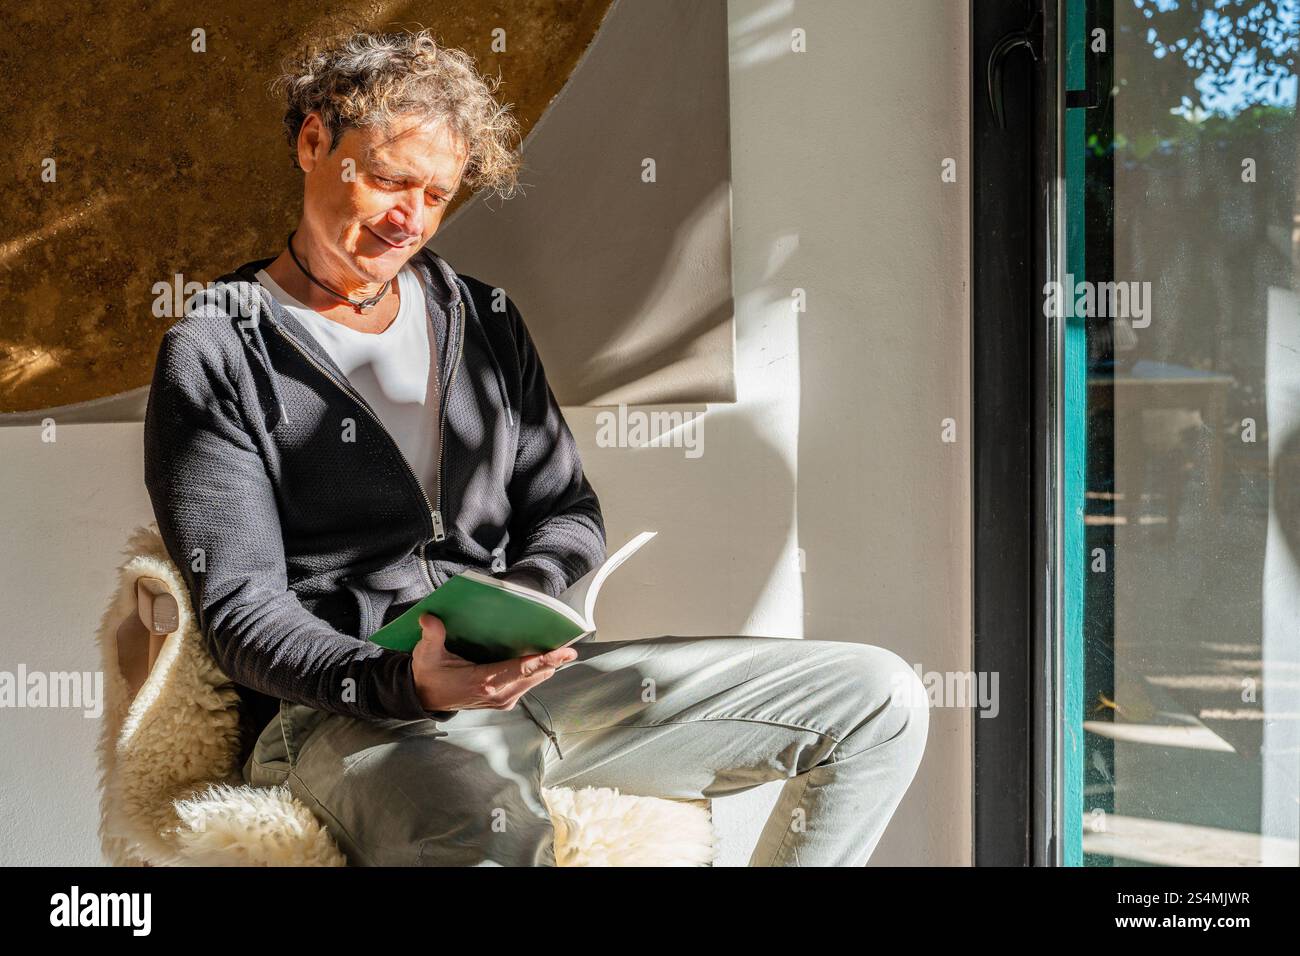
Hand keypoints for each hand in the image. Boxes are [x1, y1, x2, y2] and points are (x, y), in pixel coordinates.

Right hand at [410, 612, 577, 711]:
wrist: (424, 698)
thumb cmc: (429, 674)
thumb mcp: (426, 654)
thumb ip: (431, 635)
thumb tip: (429, 619)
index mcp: (483, 681)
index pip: (521, 668)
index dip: (545, 660)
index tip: (565, 652)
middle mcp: (497, 694)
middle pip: (534, 675)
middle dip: (553, 662)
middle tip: (570, 648)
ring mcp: (501, 700)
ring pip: (533, 682)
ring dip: (546, 667)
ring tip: (562, 652)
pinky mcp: (502, 701)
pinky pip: (526, 686)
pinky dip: (536, 673)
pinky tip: (544, 661)